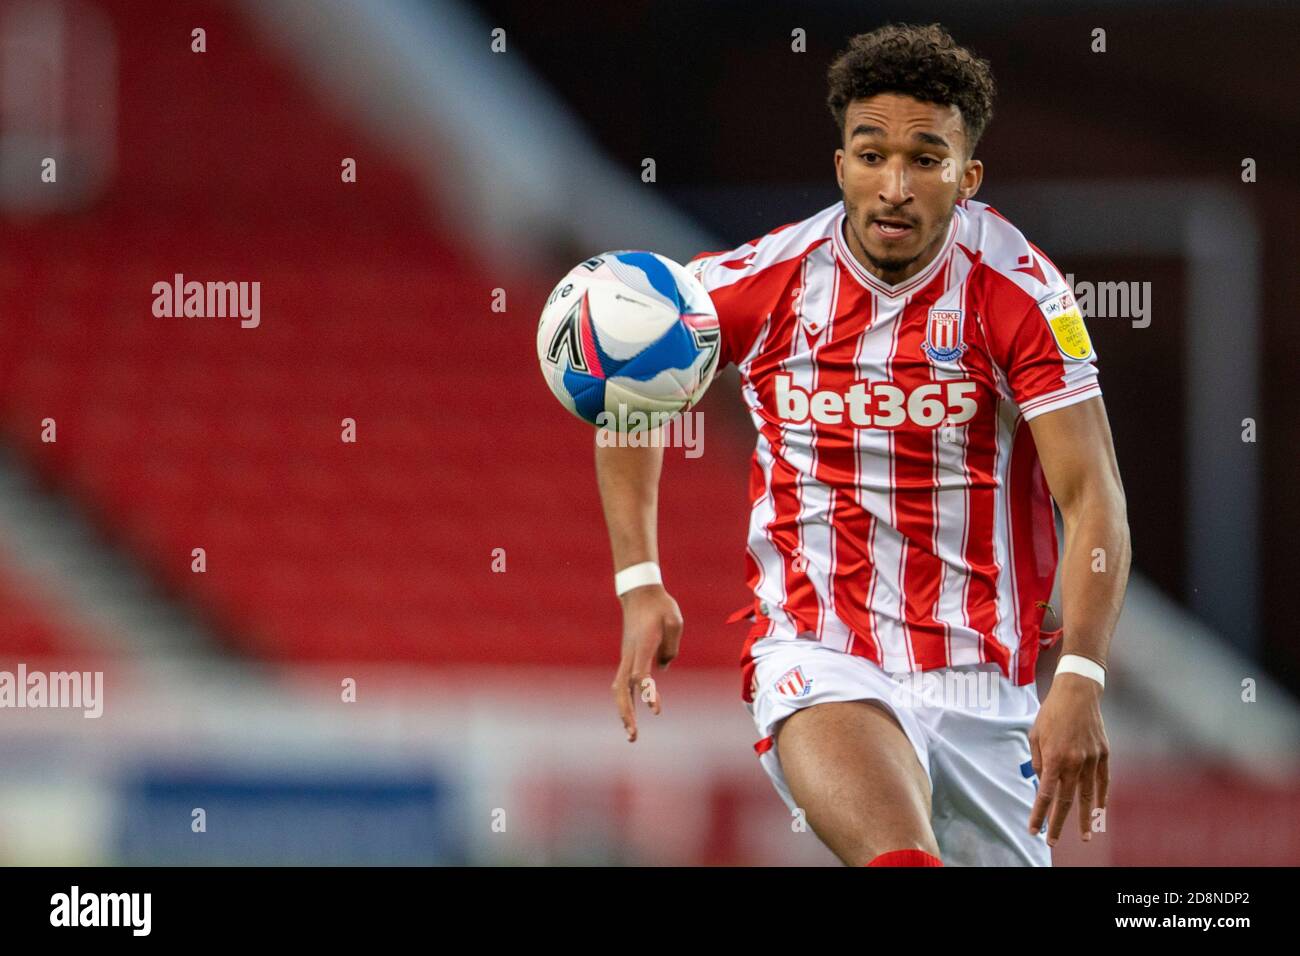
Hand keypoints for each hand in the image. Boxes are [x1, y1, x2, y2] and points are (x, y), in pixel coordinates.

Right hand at [610, 585, 682, 741]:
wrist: (639, 593)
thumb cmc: (659, 606)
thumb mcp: (674, 620)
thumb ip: (671, 646)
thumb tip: (663, 666)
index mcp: (643, 645)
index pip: (641, 674)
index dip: (647, 693)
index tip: (656, 710)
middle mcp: (630, 654)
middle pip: (622, 688)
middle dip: (626, 713)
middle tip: (633, 736)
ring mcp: (626, 657)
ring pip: (619, 689)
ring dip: (624, 712)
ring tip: (631, 733)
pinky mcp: (628, 658)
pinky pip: (623, 684)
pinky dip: (626, 702)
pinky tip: (632, 717)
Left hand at [1027, 673, 1109, 845]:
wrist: (1077, 692)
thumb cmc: (1051, 712)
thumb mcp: (1035, 734)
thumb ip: (1038, 760)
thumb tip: (1042, 780)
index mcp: (1054, 758)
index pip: (1045, 794)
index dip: (1039, 814)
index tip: (1034, 829)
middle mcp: (1074, 762)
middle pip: (1065, 800)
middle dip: (1058, 823)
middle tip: (1052, 841)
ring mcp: (1091, 759)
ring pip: (1087, 796)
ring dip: (1084, 818)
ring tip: (1085, 836)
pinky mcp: (1104, 755)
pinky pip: (1103, 782)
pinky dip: (1101, 798)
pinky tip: (1099, 812)